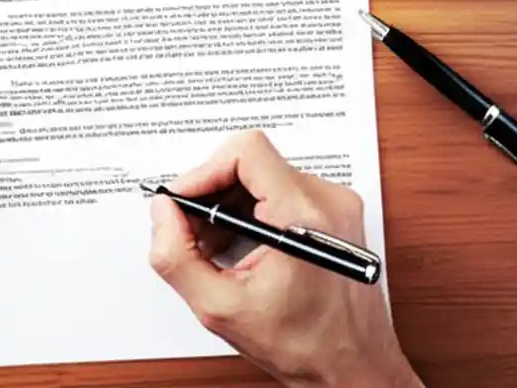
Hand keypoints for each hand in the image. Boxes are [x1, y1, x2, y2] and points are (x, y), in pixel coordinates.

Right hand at [148, 131, 422, 387]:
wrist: (353, 365)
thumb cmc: (305, 345)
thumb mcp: (221, 308)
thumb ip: (177, 257)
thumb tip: (163, 214)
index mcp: (304, 215)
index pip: (246, 152)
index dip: (203, 171)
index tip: (182, 200)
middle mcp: (327, 199)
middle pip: (251, 163)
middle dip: (211, 194)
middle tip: (191, 232)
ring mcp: (335, 204)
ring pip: (263, 177)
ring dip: (230, 206)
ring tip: (216, 248)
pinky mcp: (335, 213)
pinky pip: (282, 192)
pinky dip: (252, 213)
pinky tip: (241, 249)